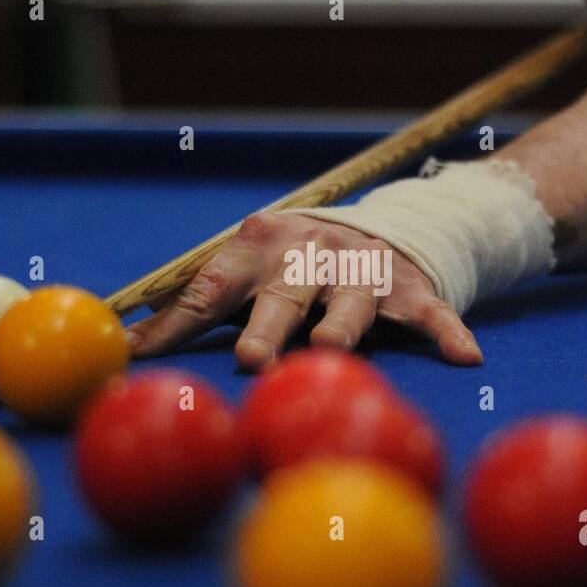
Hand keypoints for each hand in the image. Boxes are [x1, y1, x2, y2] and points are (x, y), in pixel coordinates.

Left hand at [125, 212, 483, 369]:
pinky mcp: (408, 286)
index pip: (211, 286)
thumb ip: (193, 307)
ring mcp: (361, 269)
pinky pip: (431, 312)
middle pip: (284, 294)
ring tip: (334, 351)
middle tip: (252, 359)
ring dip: (343, 325)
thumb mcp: (244, 271)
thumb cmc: (289, 265)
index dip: (180, 321)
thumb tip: (120, 344)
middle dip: (268, 325)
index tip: (144, 352)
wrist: (374, 227)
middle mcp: (308, 253)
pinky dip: (447, 332)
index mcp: (257, 245)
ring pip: (353, 302)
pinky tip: (465, 356)